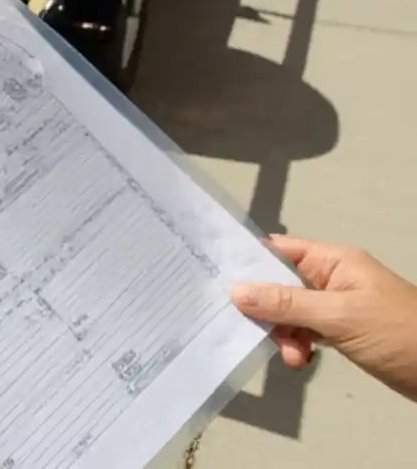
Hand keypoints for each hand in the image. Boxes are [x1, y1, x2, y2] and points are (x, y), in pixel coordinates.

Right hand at [231, 235, 416, 401]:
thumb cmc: (396, 332)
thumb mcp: (338, 316)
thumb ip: (286, 303)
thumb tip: (236, 291)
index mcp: (334, 261)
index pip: (281, 250)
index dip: (249, 262)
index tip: (216, 278)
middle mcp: (332, 279)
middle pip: (280, 285)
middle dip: (265, 309)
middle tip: (252, 330)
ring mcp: (338, 306)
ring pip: (291, 313)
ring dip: (284, 334)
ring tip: (292, 357)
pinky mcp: (343, 332)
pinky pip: (306, 332)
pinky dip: (299, 346)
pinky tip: (301, 362)